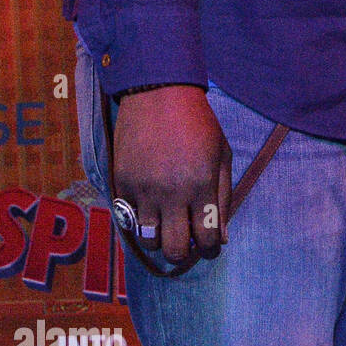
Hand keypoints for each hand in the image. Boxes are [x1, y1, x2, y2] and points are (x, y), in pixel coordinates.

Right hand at [112, 85, 231, 261]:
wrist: (158, 93)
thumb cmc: (197, 122)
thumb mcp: (221, 154)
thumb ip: (223, 195)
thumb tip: (222, 236)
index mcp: (201, 185)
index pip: (208, 238)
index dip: (211, 247)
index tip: (210, 245)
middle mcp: (171, 193)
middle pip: (176, 250)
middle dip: (185, 252)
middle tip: (187, 240)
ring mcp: (144, 190)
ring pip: (149, 241)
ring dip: (160, 237)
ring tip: (167, 223)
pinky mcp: (122, 184)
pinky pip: (129, 219)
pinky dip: (140, 219)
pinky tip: (150, 205)